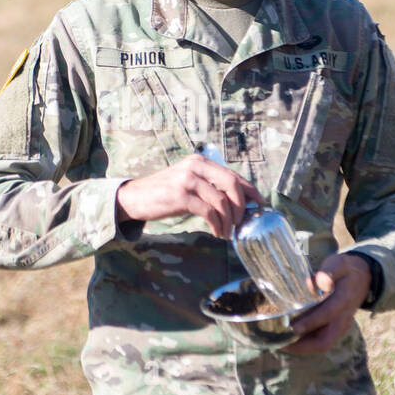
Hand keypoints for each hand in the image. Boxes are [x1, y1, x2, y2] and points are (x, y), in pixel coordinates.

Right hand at [115, 154, 263, 239]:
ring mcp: (187, 180)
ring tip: (228, 232)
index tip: (260, 204)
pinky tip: (217, 233)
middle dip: (242, 206)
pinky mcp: (181, 196)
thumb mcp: (188, 182)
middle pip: (232, 185)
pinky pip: (209, 212)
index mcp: (200, 161)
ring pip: (222, 201)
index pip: (233, 174)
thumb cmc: (164, 193)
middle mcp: (195, 167)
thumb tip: (239, 202)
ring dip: (229, 221)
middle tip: (242, 222)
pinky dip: (217, 225)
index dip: (250, 190)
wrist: (134, 198)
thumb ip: (210, 187)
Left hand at [283, 253, 372, 354]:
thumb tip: (317, 281)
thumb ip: (330, 271)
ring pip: (321, 344)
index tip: (292, 327)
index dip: (310, 322)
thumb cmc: (347, 270)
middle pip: (324, 341)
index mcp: (344, 300)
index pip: (327, 314)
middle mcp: (343, 319)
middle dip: (302, 346)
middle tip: (279, 343)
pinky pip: (319, 340)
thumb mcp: (340, 264)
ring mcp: (339, 326)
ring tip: (279, 342)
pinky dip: (304, 342)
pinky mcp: (334, 328)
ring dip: (301, 346)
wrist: (363, 278)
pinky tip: (288, 338)